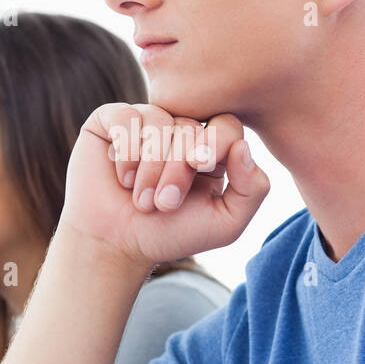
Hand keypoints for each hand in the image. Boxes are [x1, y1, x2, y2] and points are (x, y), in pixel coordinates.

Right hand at [59, 103, 270, 269]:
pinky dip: (126, 151)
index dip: (216, 142)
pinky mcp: (112, 122)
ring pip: (158, 121)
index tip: (199, 166)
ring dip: (150, 167)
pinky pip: (126, 118)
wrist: (118, 245)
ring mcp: (146, 123)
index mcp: (211, 148)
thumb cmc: (171, 234)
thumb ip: (252, 190)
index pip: (226, 124)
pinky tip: (123, 178)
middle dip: (177, 169)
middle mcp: (179, 129)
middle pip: (191, 126)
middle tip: (164, 204)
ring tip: (141, 199)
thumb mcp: (226, 224)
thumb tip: (243, 146)